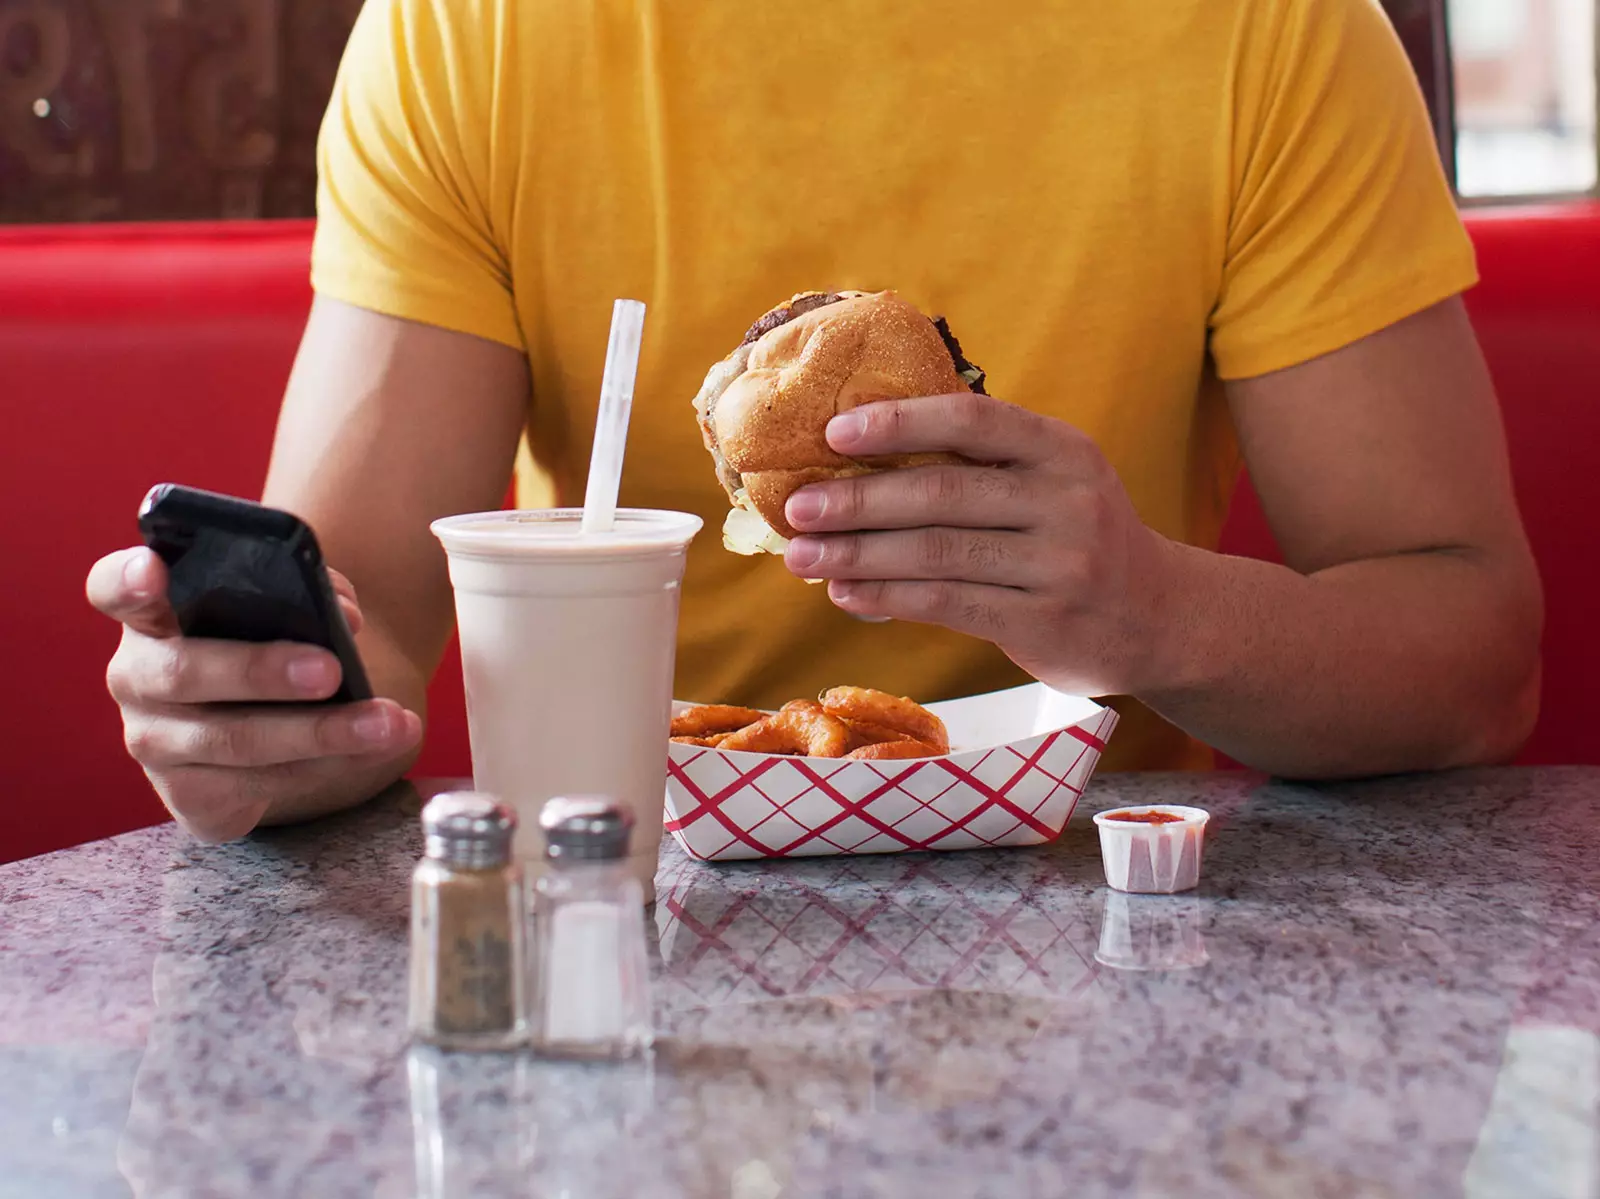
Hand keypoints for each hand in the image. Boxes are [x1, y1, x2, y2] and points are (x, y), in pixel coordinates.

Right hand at [87, 547, 422, 841]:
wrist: (279, 725)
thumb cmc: (274, 645)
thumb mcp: (291, 607)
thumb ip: (313, 594)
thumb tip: (344, 619)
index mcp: (153, 614)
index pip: (114, 588)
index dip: (129, 580)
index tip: (153, 570)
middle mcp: (138, 677)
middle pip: (184, 671)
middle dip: (261, 671)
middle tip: (331, 668)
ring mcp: (155, 742)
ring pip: (232, 740)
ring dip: (319, 733)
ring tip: (386, 722)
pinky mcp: (186, 794)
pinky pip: (252, 788)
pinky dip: (319, 770)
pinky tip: (369, 753)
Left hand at [781, 392, 1178, 696]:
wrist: (1159, 618)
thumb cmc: (1077, 538)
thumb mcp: (1053, 481)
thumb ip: (980, 465)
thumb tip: (856, 461)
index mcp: (1061, 449)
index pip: (972, 419)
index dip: (899, 422)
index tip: (834, 432)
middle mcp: (1066, 501)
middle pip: (942, 493)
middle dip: (858, 500)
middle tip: (796, 508)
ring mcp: (1059, 565)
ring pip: (936, 554)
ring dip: (858, 555)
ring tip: (803, 557)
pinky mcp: (1043, 622)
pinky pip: (947, 605)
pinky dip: (887, 598)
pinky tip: (846, 594)